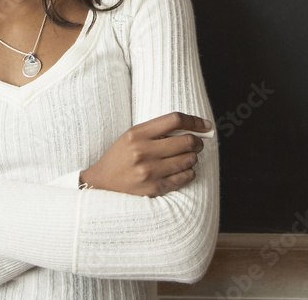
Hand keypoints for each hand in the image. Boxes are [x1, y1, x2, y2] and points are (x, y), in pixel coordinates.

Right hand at [79, 112, 211, 196]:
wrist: (101, 182)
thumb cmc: (121, 155)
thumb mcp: (133, 135)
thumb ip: (158, 129)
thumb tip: (193, 127)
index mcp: (137, 134)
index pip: (175, 120)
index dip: (195, 121)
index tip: (206, 125)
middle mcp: (143, 152)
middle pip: (186, 141)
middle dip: (198, 141)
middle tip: (197, 143)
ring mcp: (149, 171)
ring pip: (189, 160)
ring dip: (193, 157)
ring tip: (186, 157)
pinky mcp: (154, 188)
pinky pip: (185, 177)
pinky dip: (189, 172)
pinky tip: (182, 170)